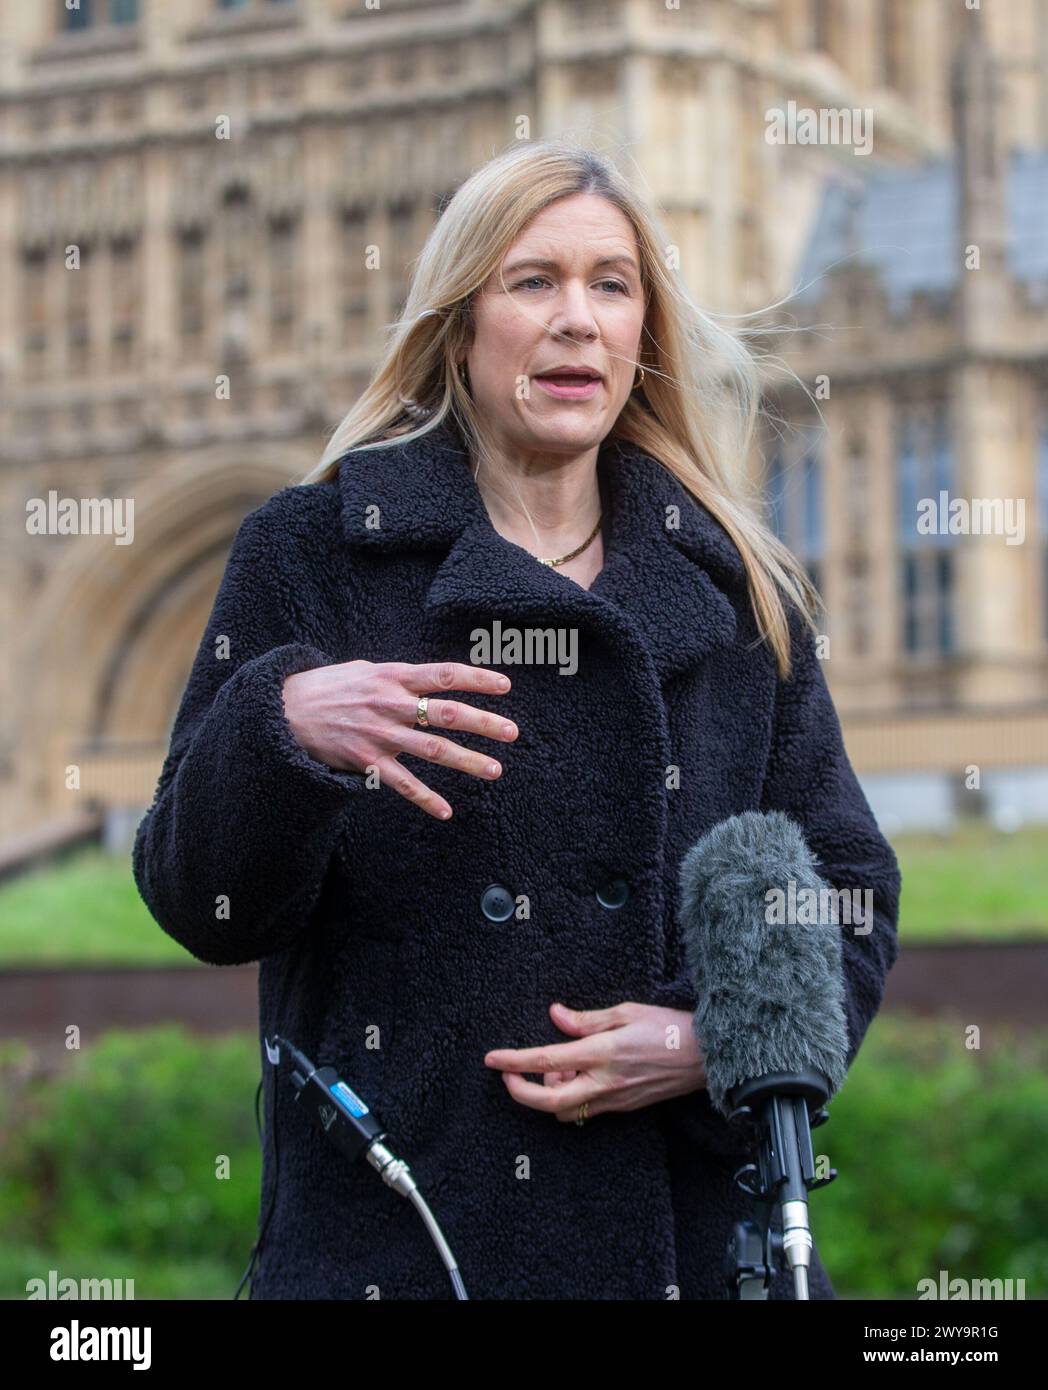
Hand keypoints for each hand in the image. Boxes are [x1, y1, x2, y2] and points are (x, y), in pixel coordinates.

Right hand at [282, 660, 517, 819]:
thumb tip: (430, 681)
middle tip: (512, 732)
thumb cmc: (330, 687)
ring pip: (432, 750)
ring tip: (495, 770)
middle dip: (483, 723)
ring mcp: (380, 735)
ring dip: (466, 761)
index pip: (443, 674)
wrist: (284, 711)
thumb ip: (400, 677)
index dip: (476, 679)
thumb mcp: (366, 669)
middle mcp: (390, 704)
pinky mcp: (366, 762)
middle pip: (447, 713)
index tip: (505, 686)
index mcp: (393, 677)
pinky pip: (402, 784)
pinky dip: (425, 799)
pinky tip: (446, 811)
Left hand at [483, 1000, 706, 1122]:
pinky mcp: (623, 1108)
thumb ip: (586, 1019)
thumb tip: (554, 1016)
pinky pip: (585, 1111)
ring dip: (549, 1093)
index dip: (515, 1061)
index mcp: (603, 1053)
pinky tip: (577, 1075)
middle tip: (507, 1076)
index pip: (547, 1059)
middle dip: (520, 1091)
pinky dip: (570, 1097)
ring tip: (557, 1067)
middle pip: (549, 1101)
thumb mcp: (626, 1011)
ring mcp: (614, 1100)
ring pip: (565, 1111)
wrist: (706, 1058)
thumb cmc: (669, 1027)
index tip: (492, 1059)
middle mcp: (605, 1082)